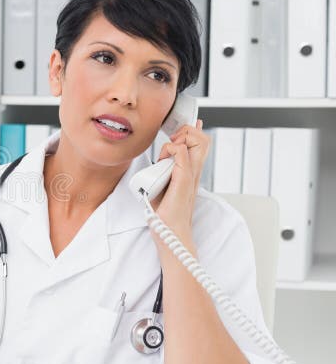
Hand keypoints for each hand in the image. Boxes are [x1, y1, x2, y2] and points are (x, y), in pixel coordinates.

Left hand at [150, 119, 209, 240]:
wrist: (169, 232)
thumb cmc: (166, 213)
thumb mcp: (164, 185)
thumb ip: (165, 171)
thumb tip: (159, 160)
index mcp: (191, 171)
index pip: (202, 143)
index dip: (192, 131)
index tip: (176, 134)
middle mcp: (195, 171)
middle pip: (204, 138)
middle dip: (186, 131)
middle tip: (172, 141)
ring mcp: (191, 175)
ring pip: (198, 141)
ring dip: (180, 138)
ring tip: (167, 151)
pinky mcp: (183, 180)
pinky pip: (181, 153)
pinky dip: (171, 149)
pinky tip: (162, 159)